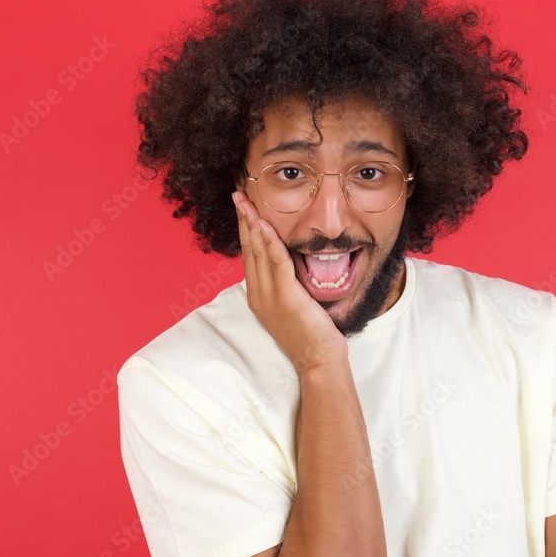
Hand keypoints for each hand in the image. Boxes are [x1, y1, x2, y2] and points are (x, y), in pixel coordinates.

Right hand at [232, 190, 347, 374]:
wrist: (317, 361)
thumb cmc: (310, 335)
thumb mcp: (293, 305)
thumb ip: (286, 284)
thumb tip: (289, 262)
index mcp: (258, 296)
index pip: (249, 255)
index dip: (245, 230)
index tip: (243, 208)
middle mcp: (258, 294)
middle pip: (248, 249)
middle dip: (243, 220)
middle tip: (238, 195)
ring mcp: (269, 297)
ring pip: (257, 252)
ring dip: (251, 224)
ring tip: (246, 201)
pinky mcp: (285, 298)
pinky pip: (276, 263)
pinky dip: (270, 241)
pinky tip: (265, 224)